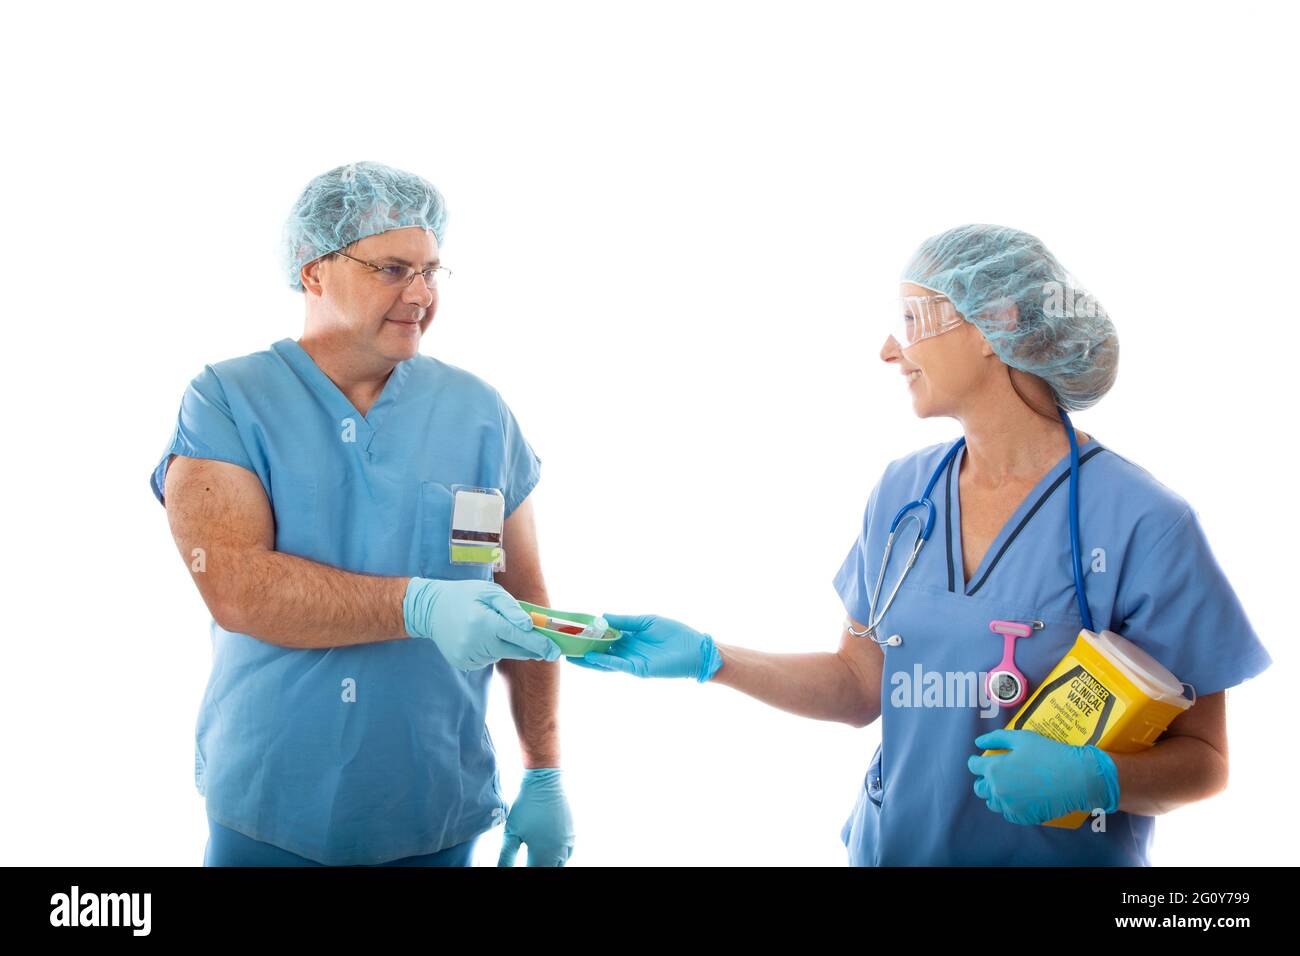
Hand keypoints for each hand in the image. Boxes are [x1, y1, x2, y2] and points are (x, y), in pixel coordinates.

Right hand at [403, 577, 561, 670]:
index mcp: (484, 622)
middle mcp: (476, 643)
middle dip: (530, 647)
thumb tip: (529, 625)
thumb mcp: (489, 592)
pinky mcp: (463, 663)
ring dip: (505, 644)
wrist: (430, 609)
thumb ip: (511, 608)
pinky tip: (478, 636)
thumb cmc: (464, 595)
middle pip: (515, 650)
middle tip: (545, 647)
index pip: (519, 636)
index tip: (555, 651)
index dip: (540, 644)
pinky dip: (490, 649)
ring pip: (501, 654)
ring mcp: (468, 656)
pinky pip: (488, 659)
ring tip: (489, 626)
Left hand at [497, 769, 574, 866]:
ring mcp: (568, 844)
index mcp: (542, 855)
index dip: (526, 871)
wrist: (544, 783)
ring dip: (549, 864)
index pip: (534, 872)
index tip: (520, 864)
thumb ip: (505, 858)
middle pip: (549, 869)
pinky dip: (558, 857)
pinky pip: (567, 854)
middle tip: (528, 861)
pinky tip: (549, 853)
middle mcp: (558, 852)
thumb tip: (501, 870)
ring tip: (536, 859)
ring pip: (559, 864)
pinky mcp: (571, 835)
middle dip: (538, 867)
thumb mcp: (510, 834)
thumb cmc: (525, 807)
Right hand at [567, 613, 722, 681]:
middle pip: (601, 651)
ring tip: (571, 656)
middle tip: (564, 646)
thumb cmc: (675, 634)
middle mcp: (627, 650)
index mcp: (629, 638)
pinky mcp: (640, 669)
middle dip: (583, 649)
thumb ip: (626, 621)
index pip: (605, 637)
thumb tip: (603, 617)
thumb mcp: (647, 621)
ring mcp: (632, 661)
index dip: (590, 634)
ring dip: (589, 659)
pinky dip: (606, 661)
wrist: (696, 649)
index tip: (574, 630)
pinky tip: (593, 657)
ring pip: (606, 661)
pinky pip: (620, 665)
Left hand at [966, 729, 1119, 825]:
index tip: (985, 760)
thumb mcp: (1021, 738)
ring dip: (996, 794)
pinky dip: (1011, 806)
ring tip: (1010, 786)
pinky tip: (1021, 797)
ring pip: (993, 802)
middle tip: (999, 773)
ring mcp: (1009, 806)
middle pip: (979, 788)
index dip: (978, 761)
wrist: (1076, 778)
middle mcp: (997, 790)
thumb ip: (996, 738)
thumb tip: (978, 743)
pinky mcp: (1022, 818)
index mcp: (994, 769)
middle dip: (985, 779)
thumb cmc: (1049, 754)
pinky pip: (1008, 813)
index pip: (973, 766)